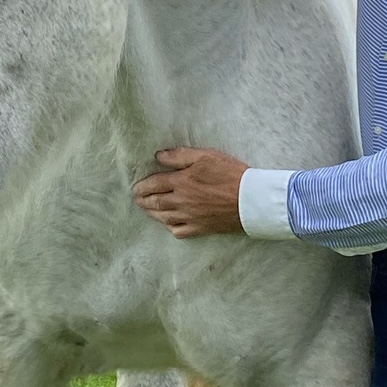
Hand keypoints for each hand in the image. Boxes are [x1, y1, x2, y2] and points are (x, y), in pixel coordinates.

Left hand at [132, 147, 246, 238]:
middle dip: (142, 200)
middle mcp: (181, 201)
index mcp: (181, 181)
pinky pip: (178, 231)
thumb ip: (180, 156)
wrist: (251, 199)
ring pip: (163, 217)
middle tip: (137, 199)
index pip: (153, 184)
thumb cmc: (230, 174)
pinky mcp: (200, 228)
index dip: (142, 186)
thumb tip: (159, 156)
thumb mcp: (206, 156)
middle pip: (155, 202)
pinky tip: (168, 223)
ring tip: (147, 209)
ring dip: (151, 213)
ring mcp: (189, 217)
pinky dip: (169, 227)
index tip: (135, 188)